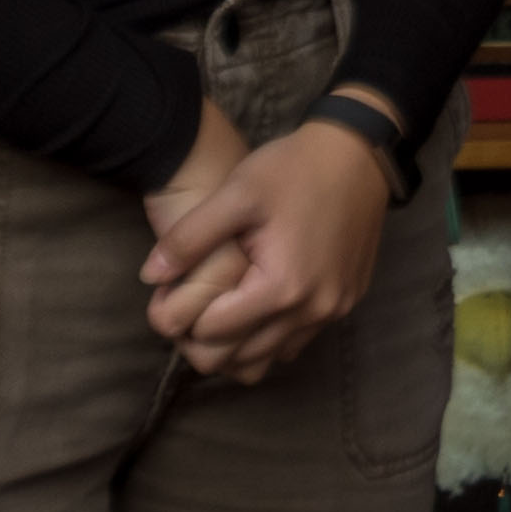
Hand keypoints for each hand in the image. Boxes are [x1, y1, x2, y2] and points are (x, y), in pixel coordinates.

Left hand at [141, 88, 398, 383]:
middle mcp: (312, 310)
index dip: (178, 316)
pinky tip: (256, 301)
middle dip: (201, 339)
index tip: (169, 291)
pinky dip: (268, 335)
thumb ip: (189, 238)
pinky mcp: (347, 302)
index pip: (209, 333)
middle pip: (235, 359)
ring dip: (235, 344)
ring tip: (219, 306)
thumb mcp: (236, 192)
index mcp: (281, 287)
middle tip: (186, 303)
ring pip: (267, 359)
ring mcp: (334, 310)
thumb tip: (150, 277)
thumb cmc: (295, 168)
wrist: (360, 152)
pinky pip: (296, 342)